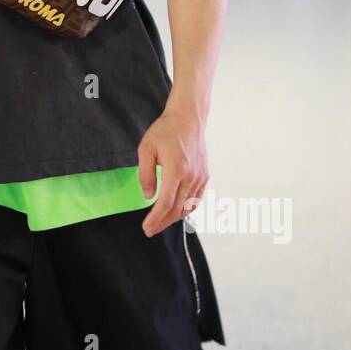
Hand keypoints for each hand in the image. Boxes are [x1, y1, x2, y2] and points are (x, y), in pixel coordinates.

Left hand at [137, 104, 207, 237]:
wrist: (188, 118)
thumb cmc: (165, 131)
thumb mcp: (146, 148)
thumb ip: (146, 174)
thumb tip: (148, 196)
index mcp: (176, 170)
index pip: (166, 203)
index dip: (155, 219)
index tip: (146, 228)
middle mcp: (191, 177)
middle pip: (177, 209)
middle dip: (162, 223)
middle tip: (149, 230)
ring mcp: (200, 177)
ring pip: (188, 207)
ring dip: (173, 218)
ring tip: (160, 222)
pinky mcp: (204, 176)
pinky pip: (196, 199)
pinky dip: (186, 209)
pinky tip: (176, 212)